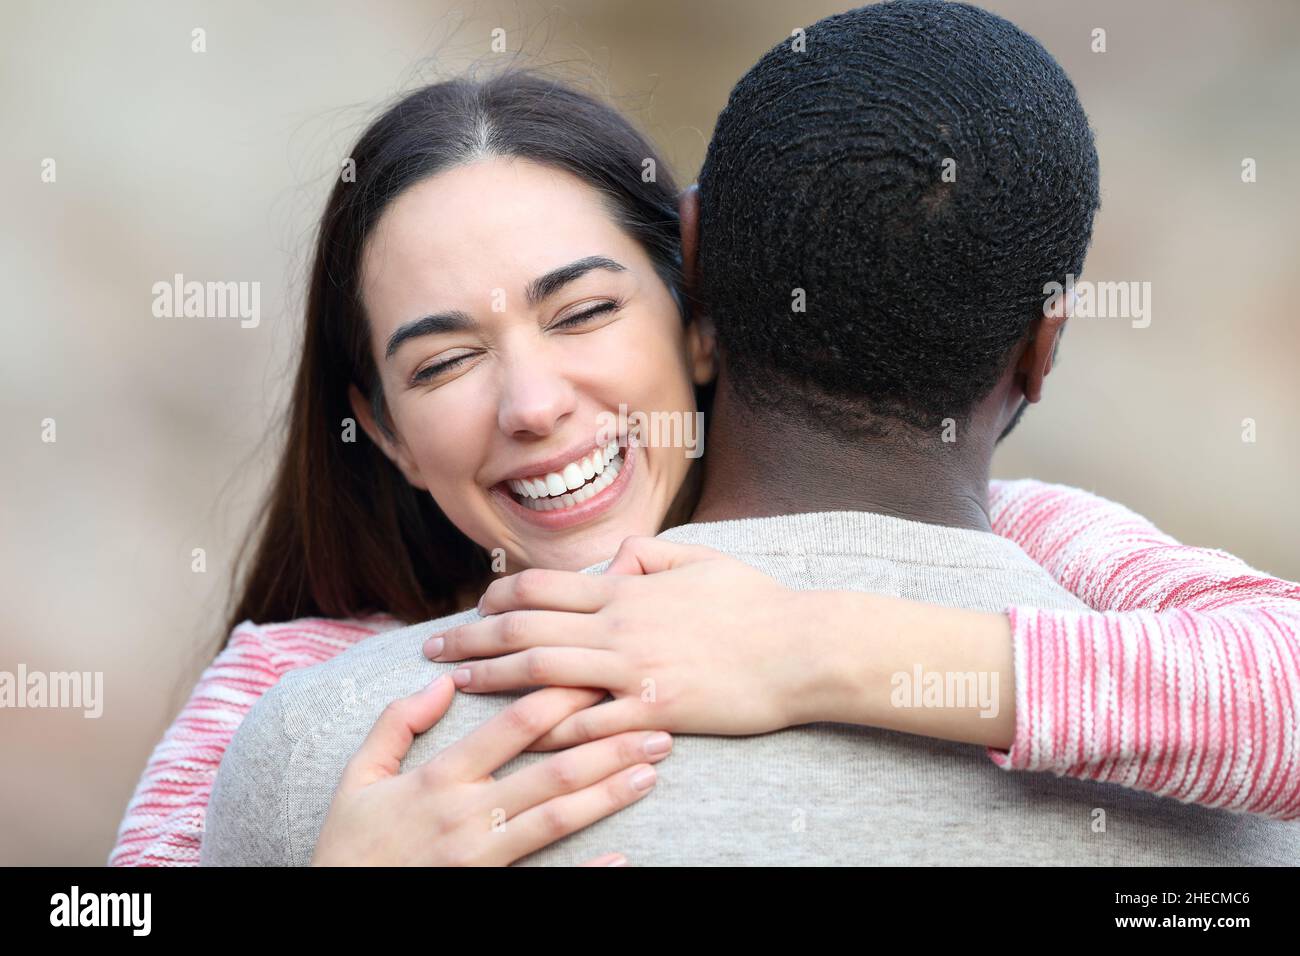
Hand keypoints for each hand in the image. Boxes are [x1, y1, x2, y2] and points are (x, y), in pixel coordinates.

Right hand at [311, 675, 670, 865]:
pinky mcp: (488, 892)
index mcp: (440, 777)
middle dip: (607, 743)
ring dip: (609, 792)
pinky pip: (547, 882)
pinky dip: (588, 873)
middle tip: (654, 723)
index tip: (600, 673)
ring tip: (651, 770)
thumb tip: (439, 680)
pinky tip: (625, 857)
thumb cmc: (349, 843)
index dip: (561, 695)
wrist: (335, 911)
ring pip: (558, 818)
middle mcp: (468, 814)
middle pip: (552, 769)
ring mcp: (482, 857)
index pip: (513, 725)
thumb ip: (396, 724)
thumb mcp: (357, 777)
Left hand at [424, 536, 821, 747]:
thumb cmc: (757, 604)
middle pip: (524, 626)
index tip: (473, 610)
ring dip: (489, 677)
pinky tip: (515, 733)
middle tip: (433, 651)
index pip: (541, 586)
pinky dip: (546, 725)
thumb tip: (617, 558)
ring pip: (541, 670)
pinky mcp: (652, 710)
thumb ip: (651, 555)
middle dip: (471, 638)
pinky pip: (586, 720)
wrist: (803, 648)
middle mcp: (619, 625)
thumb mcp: (702, 560)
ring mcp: (632, 669)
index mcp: (627, 589)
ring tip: (455, 686)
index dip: (496, 597)